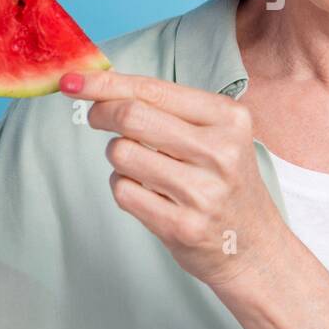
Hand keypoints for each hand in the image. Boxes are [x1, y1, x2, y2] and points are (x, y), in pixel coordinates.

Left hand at [64, 70, 288, 289]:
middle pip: (132, 116)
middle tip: (96, 118)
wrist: (255, 248)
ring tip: (140, 166)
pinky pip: (122, 191)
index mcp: (229, 119)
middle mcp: (219, 152)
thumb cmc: (226, 183)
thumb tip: (102, 86)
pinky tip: (147, 193)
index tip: (73, 80)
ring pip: (121, 154)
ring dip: (118, 156)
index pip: (153, 90)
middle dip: (101, 113)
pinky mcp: (181, 226)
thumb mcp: (217, 135)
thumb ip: (168, 109)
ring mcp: (202, 192)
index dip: (105, 83)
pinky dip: (123, 186)